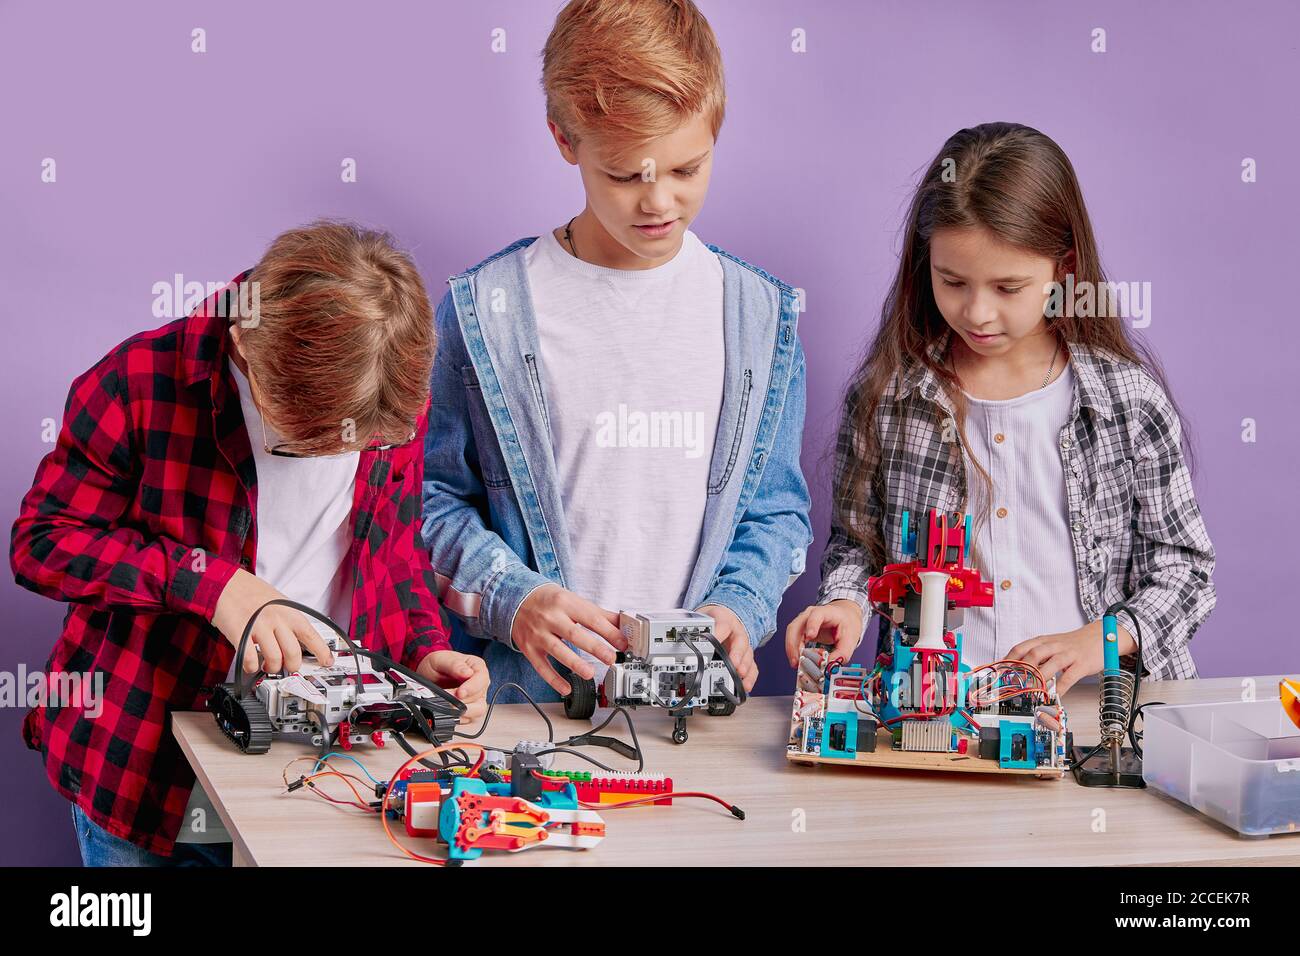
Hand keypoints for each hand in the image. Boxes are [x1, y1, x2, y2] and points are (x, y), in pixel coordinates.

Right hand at [211, 569, 334, 674]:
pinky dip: (251, 667)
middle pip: (293, 653)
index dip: (322, 651)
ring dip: (272, 668)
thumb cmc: (251, 592)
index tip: (327, 661)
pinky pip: (250, 659)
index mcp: (289, 612)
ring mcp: (258, 626)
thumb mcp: (279, 601)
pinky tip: (251, 664)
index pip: (311, 635)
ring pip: (274, 659)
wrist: (226, 583)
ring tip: (267, 665)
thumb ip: (289, 620)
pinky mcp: (240, 633)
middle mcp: (277, 619)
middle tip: (288, 667)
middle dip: (292, 666)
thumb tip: (300, 640)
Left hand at [418, 651, 488, 723]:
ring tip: (447, 707)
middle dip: (462, 702)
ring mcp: (475, 699)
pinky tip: (448, 712)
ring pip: (477, 711)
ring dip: (462, 712)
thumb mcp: (442, 659)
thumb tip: (467, 672)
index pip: (482, 679)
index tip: (460, 693)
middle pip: (480, 698)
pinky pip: (468, 719)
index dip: (472, 688)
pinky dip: (457, 718)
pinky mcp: (468, 711)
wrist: (428, 674)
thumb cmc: (438, 664)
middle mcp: (479, 684)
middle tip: (447, 700)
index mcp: (477, 668)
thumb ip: (454, 665)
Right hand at [510, 584, 626, 695]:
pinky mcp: (529, 649)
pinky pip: (542, 667)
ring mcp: (538, 634)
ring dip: (575, 664)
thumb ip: (598, 613)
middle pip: (575, 634)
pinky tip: (566, 688)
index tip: (622, 643)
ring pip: (558, 651)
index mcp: (566, 603)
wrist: (516, 600)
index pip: (591, 618)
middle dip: (594, 647)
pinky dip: (554, 680)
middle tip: (611, 658)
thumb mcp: (573, 600)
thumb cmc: (550, 601)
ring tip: (590, 673)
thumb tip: (623, 623)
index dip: (609, 631)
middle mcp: (551, 618)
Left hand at [698, 604, 756, 692]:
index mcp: (725, 619)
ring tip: (740, 675)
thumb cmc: (712, 621)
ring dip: (745, 666)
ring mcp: (743, 646)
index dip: (720, 632)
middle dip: (737, 654)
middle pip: (741, 642)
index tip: (715, 640)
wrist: (721, 620)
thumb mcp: (702, 619)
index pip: (723, 623)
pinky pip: (751, 668)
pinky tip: (745, 685)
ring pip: (748, 655)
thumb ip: (696, 628)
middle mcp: (737, 632)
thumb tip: (689, 640)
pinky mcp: (745, 659)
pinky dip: (749, 677)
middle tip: (733, 663)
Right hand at [784, 599, 863, 666]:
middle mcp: (810, 614)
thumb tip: (830, 665)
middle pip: (796, 626)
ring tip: (796, 664)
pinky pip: (793, 640)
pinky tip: (798, 661)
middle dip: (793, 644)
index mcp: (826, 612)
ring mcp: (803, 621)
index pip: (816, 615)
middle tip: (797, 660)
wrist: (844, 617)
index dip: (812, 625)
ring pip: (791, 634)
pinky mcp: (800, 630)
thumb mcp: (851, 638)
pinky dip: (794, 651)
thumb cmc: (846, 623)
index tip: (810, 636)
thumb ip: (842, 653)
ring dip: (791, 650)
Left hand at [1006, 619, 1136, 695]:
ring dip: (1038, 679)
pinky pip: (1068, 677)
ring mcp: (1068, 654)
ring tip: (1030, 692)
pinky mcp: (1081, 664)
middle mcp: (1053, 645)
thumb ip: (1036, 656)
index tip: (999, 674)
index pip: (1020, 648)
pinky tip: (1054, 696)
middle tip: (1013, 685)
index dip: (1008, 661)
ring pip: (1049, 664)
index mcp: (1043, 641)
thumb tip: (1017, 671)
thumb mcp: (1051, 645)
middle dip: (1021, 670)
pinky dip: (1060, 688)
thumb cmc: (1073, 644)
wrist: (1100, 636)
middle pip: (1032, 655)